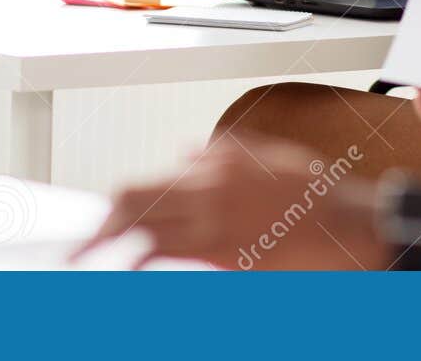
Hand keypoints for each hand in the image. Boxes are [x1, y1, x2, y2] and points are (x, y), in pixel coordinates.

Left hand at [74, 135, 382, 269]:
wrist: (346, 219)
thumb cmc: (312, 192)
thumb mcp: (266, 156)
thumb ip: (220, 152)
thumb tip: (183, 150)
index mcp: (215, 165)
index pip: (145, 185)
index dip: (112, 208)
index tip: (94, 227)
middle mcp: (208, 188)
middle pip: (132, 204)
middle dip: (98, 230)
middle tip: (74, 251)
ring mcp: (216, 219)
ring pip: (146, 229)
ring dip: (110, 245)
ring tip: (84, 262)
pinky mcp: (228, 251)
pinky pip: (174, 254)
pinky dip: (144, 260)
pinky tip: (129, 270)